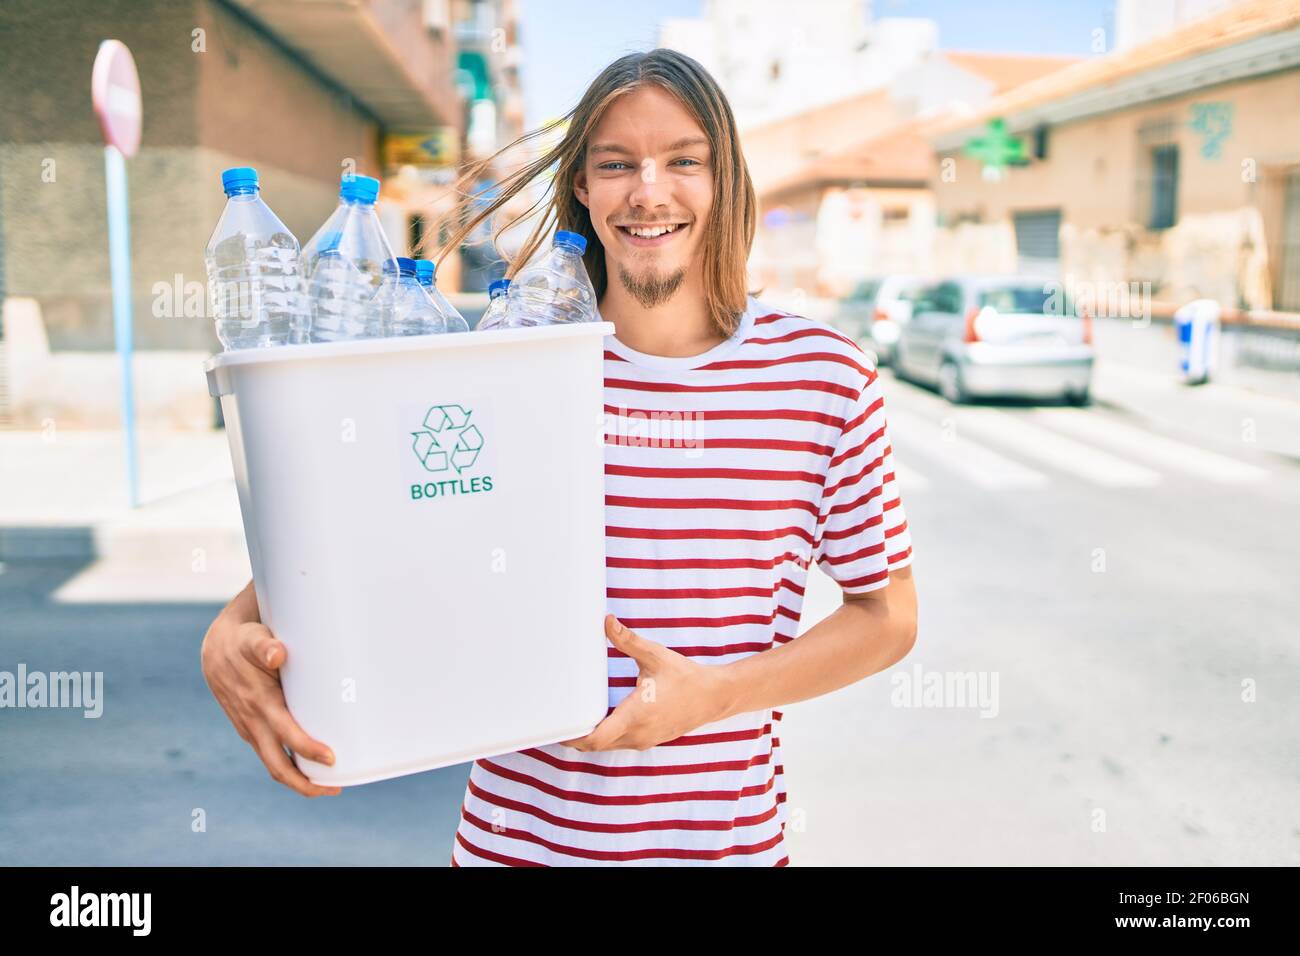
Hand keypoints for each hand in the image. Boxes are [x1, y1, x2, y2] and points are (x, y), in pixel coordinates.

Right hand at [200, 584, 341, 796]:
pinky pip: (271, 755)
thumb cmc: (244, 642)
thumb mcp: (253, 638)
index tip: (333, 758)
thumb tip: (277, 654)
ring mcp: (251, 729)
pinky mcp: (252, 729)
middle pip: (278, 766)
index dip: (308, 750)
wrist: (216, 648)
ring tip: (329, 785)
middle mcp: (253, 722)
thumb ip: (265, 646)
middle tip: (336, 789)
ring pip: (274, 764)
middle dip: (305, 783)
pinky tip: (308, 766)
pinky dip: (289, 766)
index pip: (286, 734)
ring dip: (299, 779)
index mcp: (259, 703)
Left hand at [561, 615, 731, 751]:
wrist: (713, 697)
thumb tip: (607, 621)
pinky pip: (618, 744)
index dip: (572, 735)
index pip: (595, 738)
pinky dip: (604, 737)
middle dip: (574, 736)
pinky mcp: (648, 740)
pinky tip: (596, 720)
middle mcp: (637, 734)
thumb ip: (628, 640)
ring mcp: (643, 741)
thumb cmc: (685, 677)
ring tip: (570, 719)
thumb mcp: (655, 656)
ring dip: (588, 737)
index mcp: (635, 716)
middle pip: (595, 745)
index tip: (556, 725)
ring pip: (606, 746)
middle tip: (555, 719)